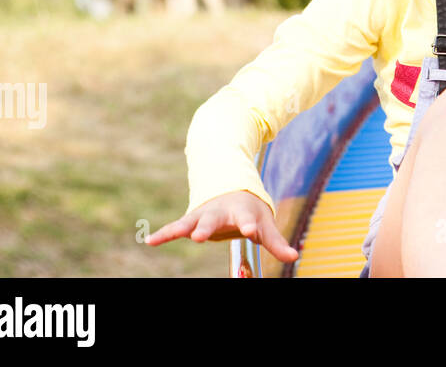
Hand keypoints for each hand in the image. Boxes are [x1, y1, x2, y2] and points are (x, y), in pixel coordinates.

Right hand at [145, 190, 299, 263]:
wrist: (232, 190)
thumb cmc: (250, 212)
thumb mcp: (264, 225)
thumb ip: (276, 243)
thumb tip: (295, 256)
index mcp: (242, 212)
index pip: (247, 220)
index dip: (249, 225)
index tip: (250, 230)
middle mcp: (221, 212)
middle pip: (214, 220)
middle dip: (207, 227)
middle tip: (201, 236)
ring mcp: (204, 215)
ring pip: (191, 222)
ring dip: (181, 230)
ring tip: (164, 238)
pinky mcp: (190, 221)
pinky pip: (175, 228)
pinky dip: (163, 234)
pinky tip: (149, 241)